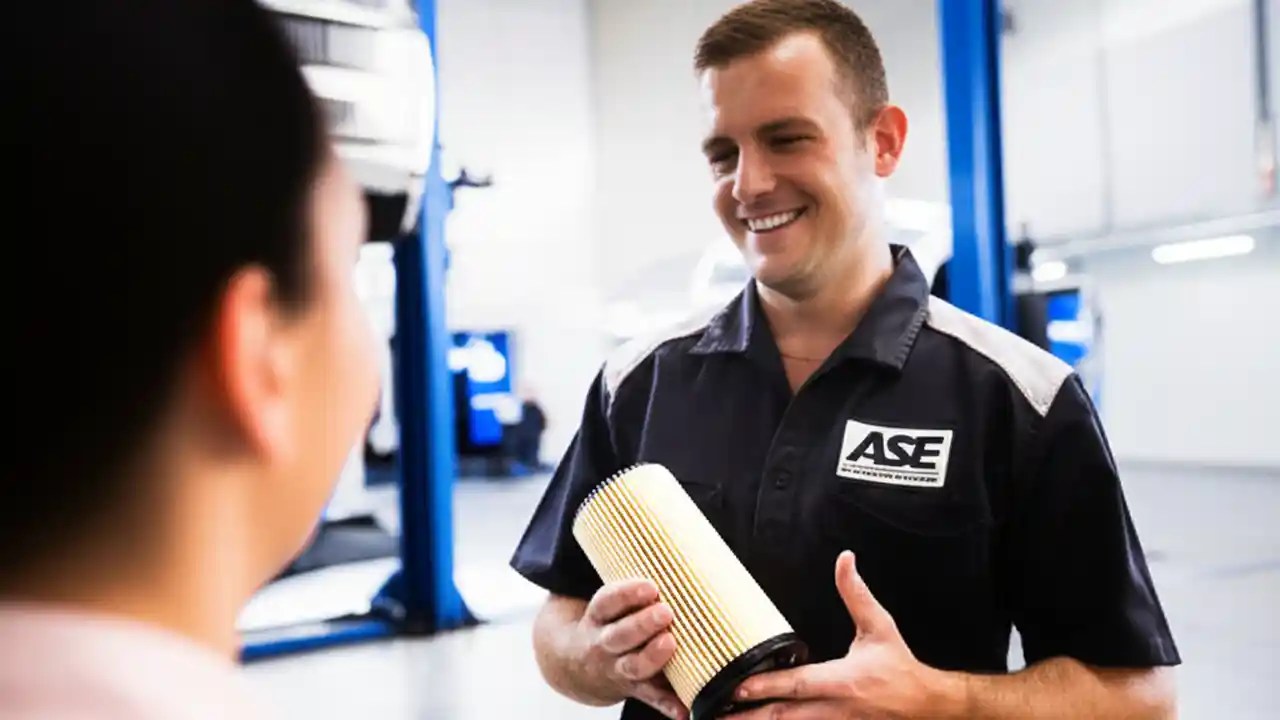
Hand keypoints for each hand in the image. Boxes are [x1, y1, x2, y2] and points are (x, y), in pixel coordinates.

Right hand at [574, 578, 689, 719]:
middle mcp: (603, 644)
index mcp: (598, 616)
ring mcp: (616, 669)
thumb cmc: (609, 623)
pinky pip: (651, 698)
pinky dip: (667, 705)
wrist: (576, 665)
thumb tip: (680, 559)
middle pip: (619, 635)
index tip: (651, 587)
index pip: (607, 601)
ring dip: (652, 657)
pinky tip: (684, 710)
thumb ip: (635, 590)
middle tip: (666, 612)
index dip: (627, 593)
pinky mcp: (634, 689)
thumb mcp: (608, 603)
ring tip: (670, 644)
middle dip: (641, 624)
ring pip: (632, 666)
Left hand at [726, 552, 954, 718]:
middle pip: (784, 717)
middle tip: (715, 714)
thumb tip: (844, 560)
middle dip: (748, 716)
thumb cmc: (900, 668)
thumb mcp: (880, 627)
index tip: (736, 686)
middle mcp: (835, 709)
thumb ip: (856, 594)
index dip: (765, 686)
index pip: (796, 685)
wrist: (927, 705)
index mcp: (842, 681)